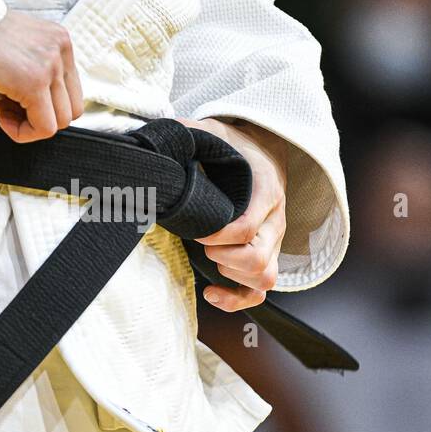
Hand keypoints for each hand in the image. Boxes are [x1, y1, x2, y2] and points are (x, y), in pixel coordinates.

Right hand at [0, 10, 83, 142]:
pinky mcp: (34, 83)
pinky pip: (44, 128)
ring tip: (2, 108)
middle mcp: (61, 50)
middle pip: (70, 108)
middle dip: (41, 117)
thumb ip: (35, 66)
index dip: (46, 105)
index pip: (71, 90)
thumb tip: (37, 103)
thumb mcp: (17, 44)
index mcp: (59, 40)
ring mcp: (51, 66)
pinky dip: (22, 132)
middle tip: (8, 107)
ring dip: (30, 125)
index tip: (15, 99)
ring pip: (60, 121)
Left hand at [180, 118, 288, 311]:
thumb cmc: (237, 145)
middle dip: (224, 258)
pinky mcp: (267, 255)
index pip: (248, 227)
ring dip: (232, 276)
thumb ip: (188, 132)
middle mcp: (275, 220)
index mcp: (266, 190)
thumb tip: (154, 138)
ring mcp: (274, 241)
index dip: (219, 236)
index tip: (198, 232)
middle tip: (205, 244)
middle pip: (258, 259)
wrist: (265, 149)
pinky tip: (212, 293)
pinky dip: (238, 299)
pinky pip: (260, 291)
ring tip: (211, 258)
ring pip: (265, 277)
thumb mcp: (214, 131)